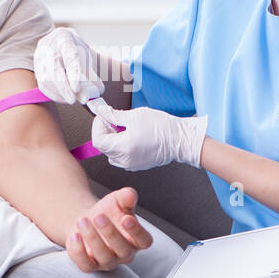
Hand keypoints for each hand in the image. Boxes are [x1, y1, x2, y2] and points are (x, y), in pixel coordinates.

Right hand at [34, 27, 104, 103]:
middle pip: (55, 68)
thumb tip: (91, 94)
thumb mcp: (87, 59)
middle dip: (64, 87)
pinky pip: (42, 85)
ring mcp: (39, 56)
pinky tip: (63, 98)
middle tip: (74, 100)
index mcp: (65, 37)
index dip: (73, 72)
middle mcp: (49, 44)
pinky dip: (53, 95)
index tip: (77, 88)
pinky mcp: (36, 68)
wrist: (66, 47)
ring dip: (59, 93)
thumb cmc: (79, 53)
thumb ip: (90, 75)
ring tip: (71, 99)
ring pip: (45, 78)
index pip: (69, 55)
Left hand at [66, 187, 153, 271]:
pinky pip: (86, 265)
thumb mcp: (118, 201)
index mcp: (137, 240)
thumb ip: (126, 197)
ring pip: (105, 258)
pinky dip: (79, 252)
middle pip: (124, 250)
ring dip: (93, 239)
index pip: (144, 241)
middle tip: (99, 216)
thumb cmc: (108, 211)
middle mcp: (125, 254)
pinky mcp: (90, 266)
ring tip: (82, 220)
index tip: (126, 218)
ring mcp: (108, 262)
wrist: (87, 220)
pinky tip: (75, 235)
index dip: (137, 232)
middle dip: (111, 233)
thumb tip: (130, 194)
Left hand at [91, 104, 207, 170]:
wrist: (180, 140)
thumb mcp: (135, 116)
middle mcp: (125, 159)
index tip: (103, 116)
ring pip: (110, 152)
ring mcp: (130, 164)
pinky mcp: (136, 165)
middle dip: (105, 131)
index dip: (98, 126)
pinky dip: (120, 146)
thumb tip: (103, 112)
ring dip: (112, 139)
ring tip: (123, 128)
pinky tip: (129, 136)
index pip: (98, 140)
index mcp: (124, 147)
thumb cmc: (163, 128)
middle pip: (103, 147)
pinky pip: (120, 157)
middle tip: (113, 119)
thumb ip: (114, 115)